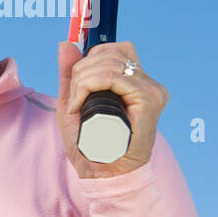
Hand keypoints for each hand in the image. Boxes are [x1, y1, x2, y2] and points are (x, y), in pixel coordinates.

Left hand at [57, 40, 168, 178]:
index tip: (76, 86)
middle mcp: (148, 83)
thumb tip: (66, 43)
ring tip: (77, 105)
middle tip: (74, 99)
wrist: (102, 173)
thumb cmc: (89, 143)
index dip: (89, 60)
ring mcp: (152, 90)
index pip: (114, 49)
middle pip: (109, 52)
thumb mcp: (72, 102)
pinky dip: (88, 87)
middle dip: (80, 71)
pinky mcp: (149, 99)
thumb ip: (70, 74)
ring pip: (109, 63)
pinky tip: (82, 106)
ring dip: (82, 81)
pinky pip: (113, 77)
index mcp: (135, 82)